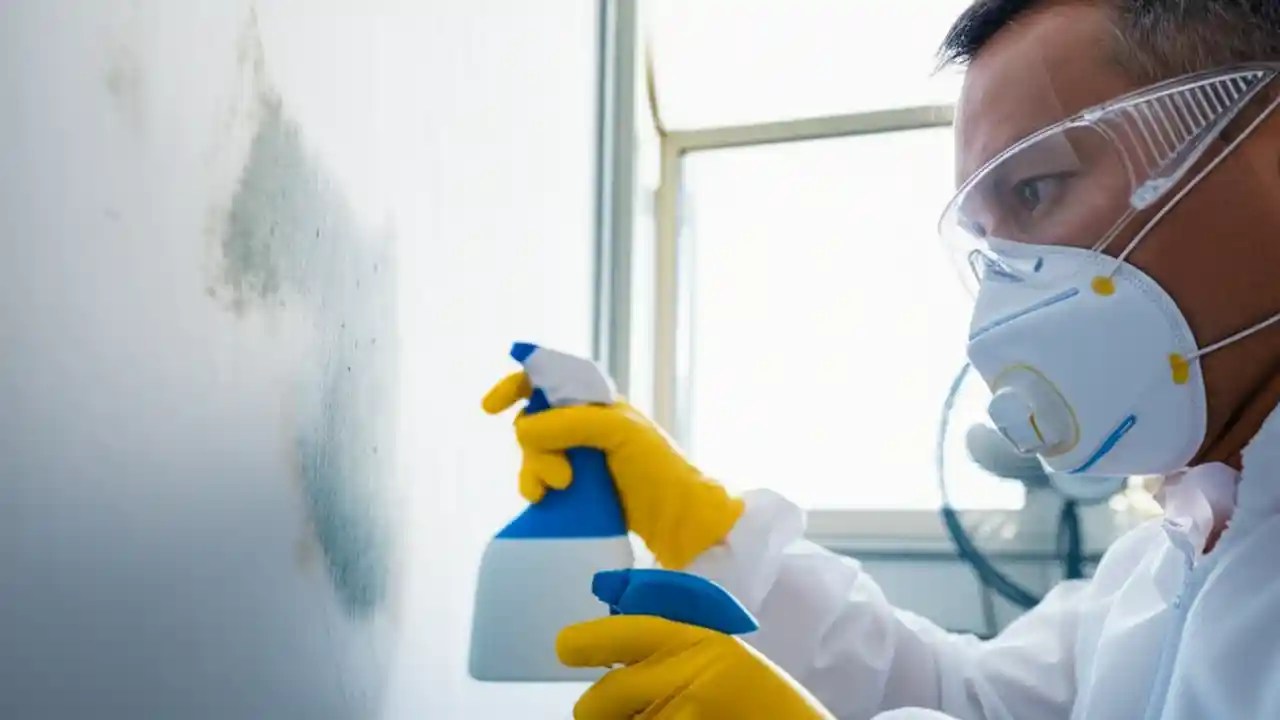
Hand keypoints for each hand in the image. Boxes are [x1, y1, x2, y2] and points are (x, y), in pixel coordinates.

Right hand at [483, 371, 742, 568]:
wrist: (678, 517)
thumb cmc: (656, 467)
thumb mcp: (617, 431)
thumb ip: (568, 423)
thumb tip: (522, 430)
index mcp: (596, 401)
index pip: (547, 378)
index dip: (516, 385)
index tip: (490, 407)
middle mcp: (583, 424)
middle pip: (532, 422)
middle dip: (534, 447)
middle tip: (561, 475)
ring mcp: (579, 455)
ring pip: (533, 453)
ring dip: (534, 470)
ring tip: (556, 491)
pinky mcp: (577, 486)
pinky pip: (540, 479)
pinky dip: (535, 486)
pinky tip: (544, 500)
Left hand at [558, 615, 833, 719]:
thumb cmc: (762, 704)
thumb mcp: (722, 658)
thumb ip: (670, 647)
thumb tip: (599, 641)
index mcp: (696, 640)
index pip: (625, 633)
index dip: (586, 641)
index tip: (566, 646)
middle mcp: (685, 674)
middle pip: (597, 701)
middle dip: (597, 713)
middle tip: (621, 715)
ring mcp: (682, 713)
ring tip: (679, 719)